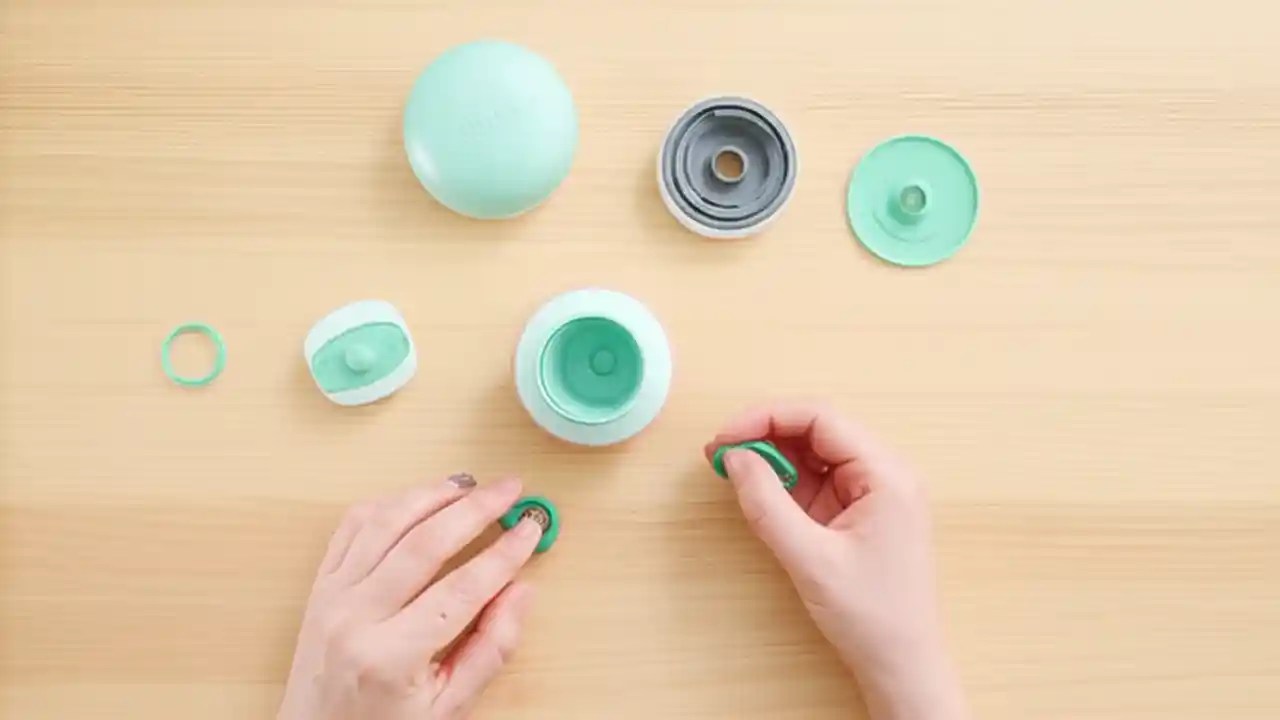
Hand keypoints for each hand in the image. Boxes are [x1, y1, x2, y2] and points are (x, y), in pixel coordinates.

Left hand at [278, 474, 540, 719]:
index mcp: (390, 658)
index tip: (532, 528)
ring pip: (386, 523)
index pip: (463, 588)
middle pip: (425, 543)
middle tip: (511, 490)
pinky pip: (352, 527)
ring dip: (432, 495)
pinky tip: (417, 498)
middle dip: (476, 509)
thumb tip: (521, 591)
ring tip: (470, 485)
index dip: (505, 553)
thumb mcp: (448, 708)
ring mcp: (332, 598)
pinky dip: (388, 504)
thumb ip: (490, 649)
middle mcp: (355, 619)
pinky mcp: (320, 586)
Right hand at [706, 403, 966, 719]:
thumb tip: (735, 458)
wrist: (902, 664)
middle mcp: (885, 474)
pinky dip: (786, 479)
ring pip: (816, 452)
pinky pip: (819, 479)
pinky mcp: (861, 511)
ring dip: (774, 455)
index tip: (726, 436)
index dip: (767, 418)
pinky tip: (759, 488)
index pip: (821, 419)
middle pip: (818, 429)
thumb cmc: (871, 616)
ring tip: (732, 467)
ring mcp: (874, 492)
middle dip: (766, 433)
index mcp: (887, 475)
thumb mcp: (809, 559)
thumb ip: (767, 504)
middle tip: (721, 450)